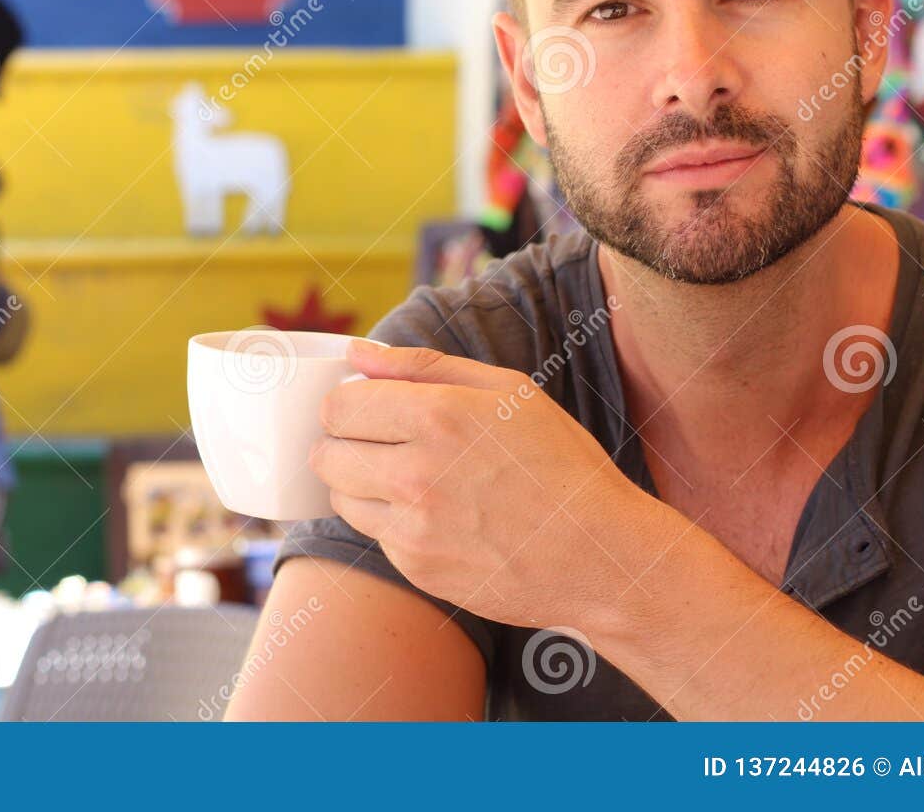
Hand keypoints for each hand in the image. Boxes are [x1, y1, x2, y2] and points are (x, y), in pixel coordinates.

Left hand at [309, 339, 657, 630]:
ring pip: (340, 497)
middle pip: (325, 454)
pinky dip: (393, 523)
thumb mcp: (507, 392)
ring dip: (362, 484)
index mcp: (436, 416)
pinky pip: (374, 536)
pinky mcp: (416, 569)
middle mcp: (415, 473)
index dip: (348, 404)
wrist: (598, 554)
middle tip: (382, 443)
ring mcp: (412, 528)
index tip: (369, 409)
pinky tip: (438, 516)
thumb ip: (423, 366)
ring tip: (413, 479)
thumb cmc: (560, 464)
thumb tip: (358, 352)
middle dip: (344, 443)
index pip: (337, 407)